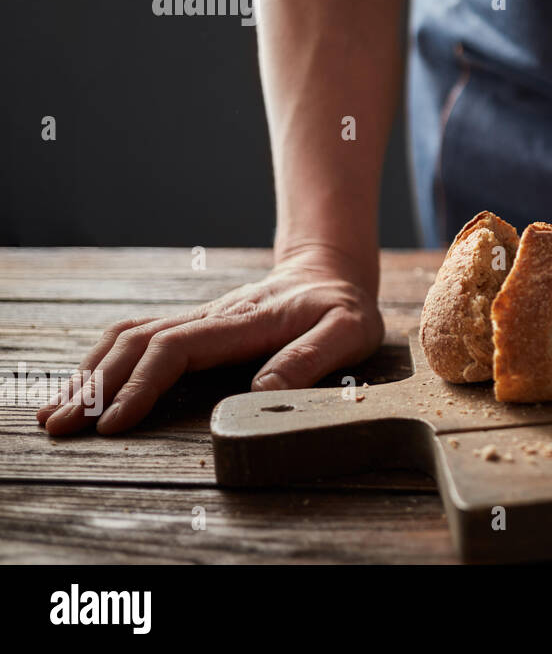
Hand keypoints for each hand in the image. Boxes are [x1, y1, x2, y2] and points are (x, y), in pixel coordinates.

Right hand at [36, 245, 384, 434]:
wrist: (331, 271)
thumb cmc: (343, 308)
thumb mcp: (348, 331)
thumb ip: (312, 358)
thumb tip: (261, 393)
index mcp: (244, 322)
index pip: (176, 348)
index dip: (141, 384)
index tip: (115, 421)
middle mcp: (211, 316)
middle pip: (137, 342)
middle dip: (96, 384)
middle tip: (61, 426)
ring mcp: (199, 318)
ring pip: (129, 336)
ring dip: (90, 372)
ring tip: (56, 412)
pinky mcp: (195, 325)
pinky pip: (138, 336)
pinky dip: (103, 360)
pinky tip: (84, 386)